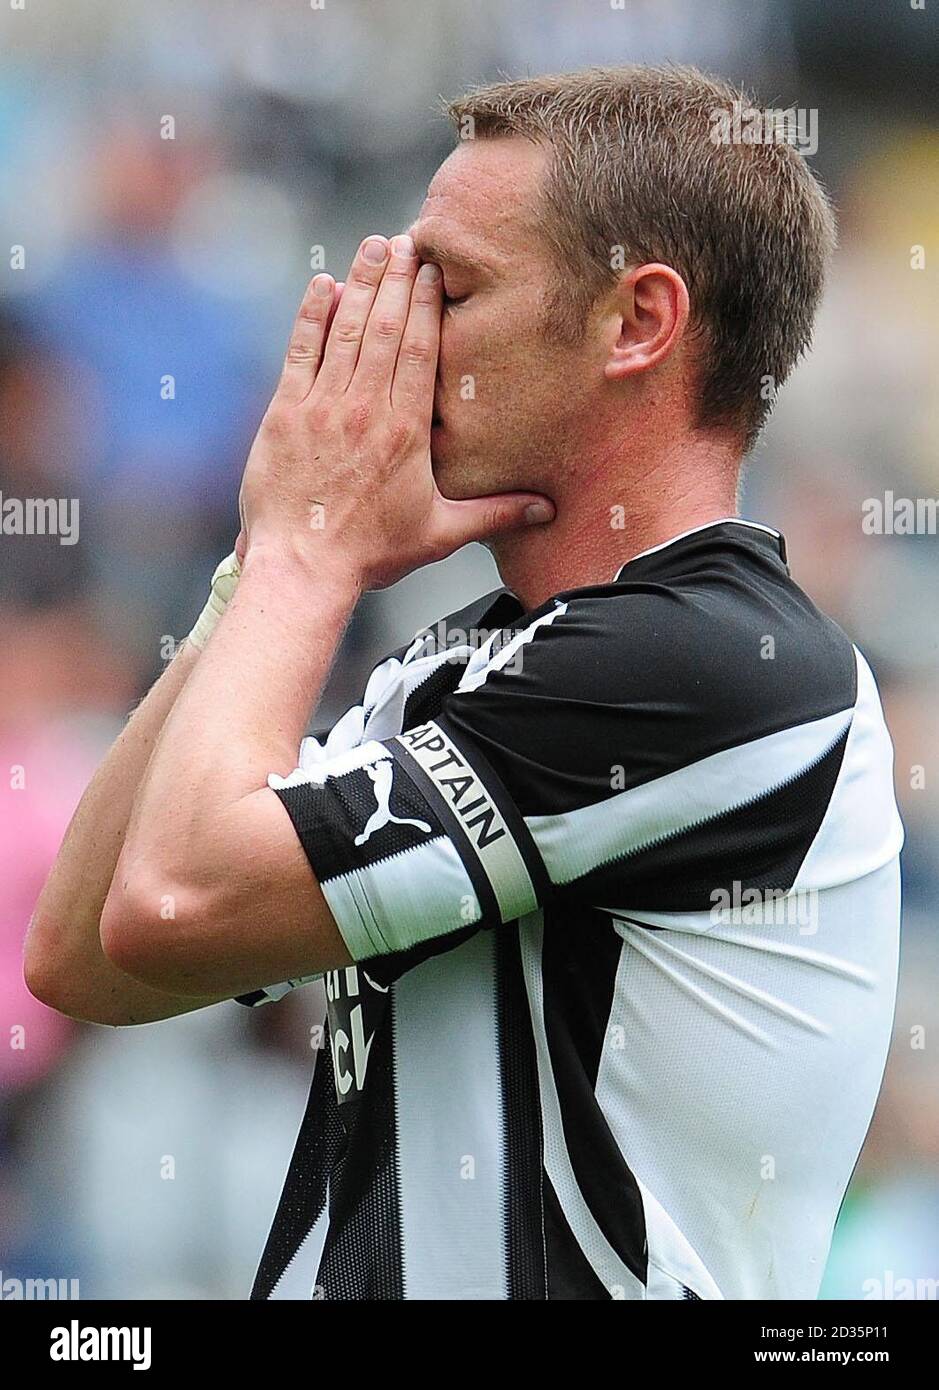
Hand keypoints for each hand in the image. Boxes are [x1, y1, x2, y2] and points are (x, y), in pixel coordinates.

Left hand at [237, 234, 553, 590]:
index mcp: (407, 431)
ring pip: (346, 331)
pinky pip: (301, 352)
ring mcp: (322, 407)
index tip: (434, 269)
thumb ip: (495, 513)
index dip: (427, 304)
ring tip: (374, 247)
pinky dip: (312, 316)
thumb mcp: (440, 534)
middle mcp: (366, 409)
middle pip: (386, 328)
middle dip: (398, 280)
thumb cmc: (371, 553)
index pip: (420, 351)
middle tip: (408, 241)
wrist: (302, 566)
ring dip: (362, 284)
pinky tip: (324, 286)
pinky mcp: (285, 414)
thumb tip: (548, 510)